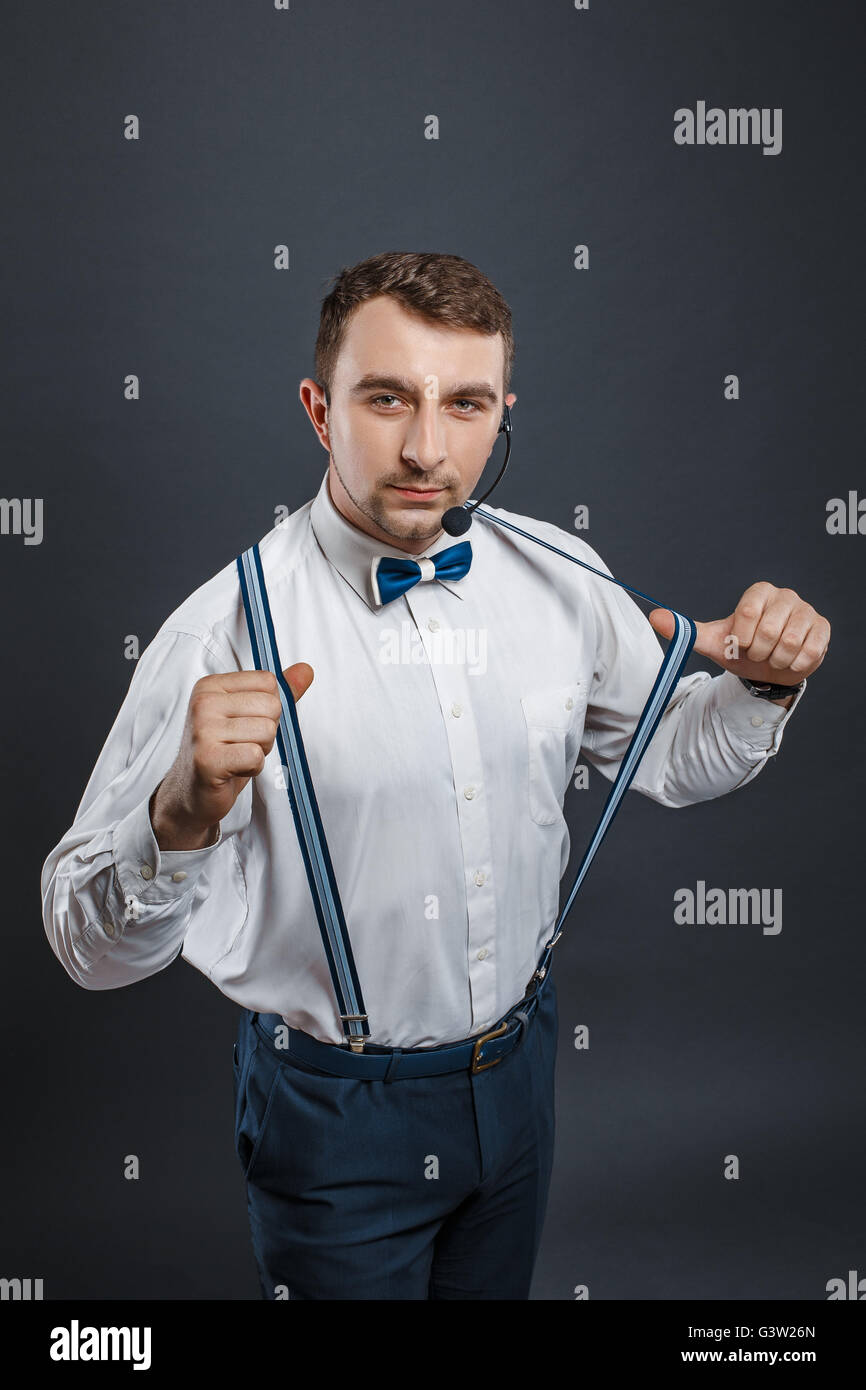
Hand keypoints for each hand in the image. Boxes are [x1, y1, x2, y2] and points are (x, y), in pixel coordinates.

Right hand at [150, 663, 313, 849]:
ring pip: (266, 731)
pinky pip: (256, 756)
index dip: (268, 709)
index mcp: (211, 685)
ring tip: (236, 758)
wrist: (192, 794)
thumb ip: (279, 694)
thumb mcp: (250, 717)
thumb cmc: (225, 753)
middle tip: (240, 745)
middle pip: (271, 706)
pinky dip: (253, 768)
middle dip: (266, 732)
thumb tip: (306, 670)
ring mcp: (203, 729)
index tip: (244, 725)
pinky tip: (233, 770)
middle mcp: (203, 702)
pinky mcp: (208, 758)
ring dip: (259, 751)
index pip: (268, 682)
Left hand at [648, 583, 829, 686]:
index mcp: (759, 592)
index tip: (740, 644)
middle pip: (768, 631)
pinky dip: (794, 665)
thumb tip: (655, 617)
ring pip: (789, 643)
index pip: (745, 614)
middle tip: (757, 652)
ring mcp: (806, 611)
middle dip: (758, 652)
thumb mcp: (713, 641)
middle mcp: (785, 596)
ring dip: (775, 660)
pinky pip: (808, 652)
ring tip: (772, 657)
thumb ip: (686, 630)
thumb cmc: (742, 649)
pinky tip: (789, 661)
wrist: (769, 668)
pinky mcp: (822, 628)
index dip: (740, 638)